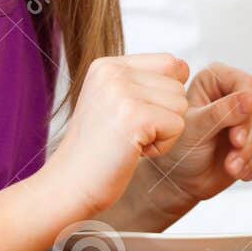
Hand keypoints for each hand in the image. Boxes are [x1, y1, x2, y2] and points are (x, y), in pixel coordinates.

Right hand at [37, 53, 190, 225]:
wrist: (67, 188)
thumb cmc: (96, 152)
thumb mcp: (115, 103)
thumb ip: (145, 82)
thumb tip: (184, 67)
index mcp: (107, 65)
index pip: (169, 62)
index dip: (163, 95)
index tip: (131, 117)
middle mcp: (112, 72)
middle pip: (178, 86)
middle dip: (163, 116)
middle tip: (127, 134)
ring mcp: (121, 92)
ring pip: (181, 105)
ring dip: (163, 132)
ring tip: (128, 142)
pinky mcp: (134, 116)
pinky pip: (178, 125)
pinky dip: (162, 146)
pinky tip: (132, 152)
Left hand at [140, 63, 251, 209]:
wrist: (182, 180)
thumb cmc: (179, 150)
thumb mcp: (194, 131)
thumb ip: (220, 113)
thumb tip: (250, 99)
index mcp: (216, 80)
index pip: (247, 84)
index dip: (248, 110)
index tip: (235, 137)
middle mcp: (237, 92)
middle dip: (250, 141)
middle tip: (232, 162)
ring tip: (234, 169)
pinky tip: (244, 171)